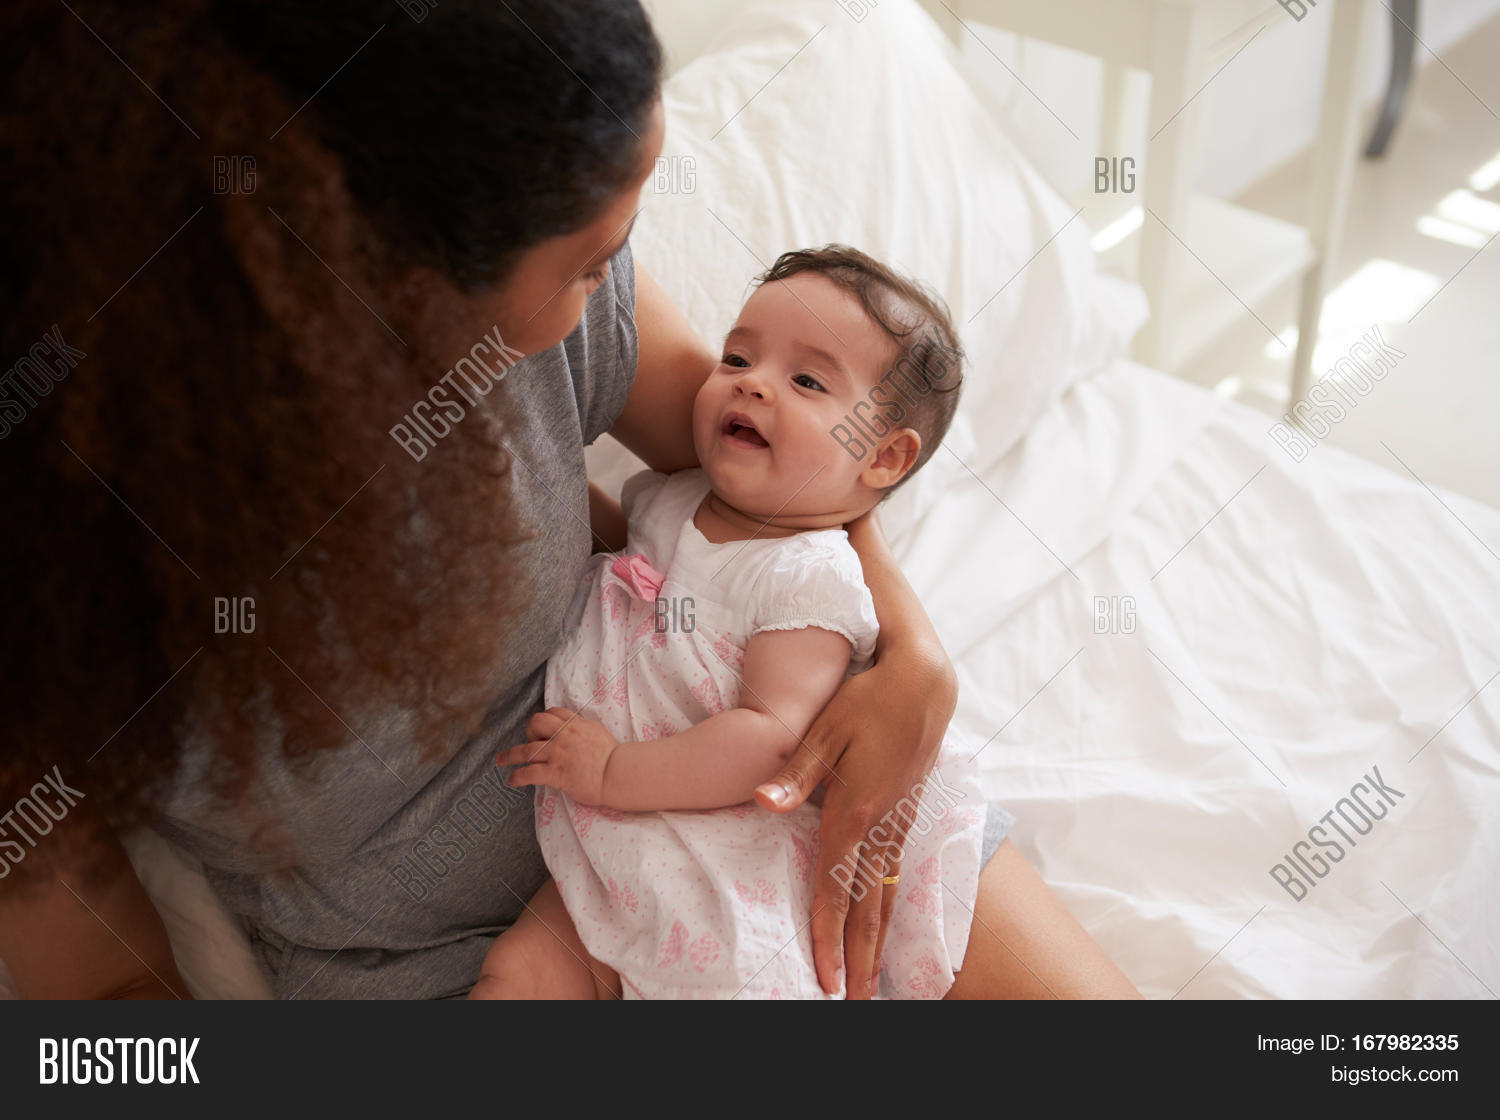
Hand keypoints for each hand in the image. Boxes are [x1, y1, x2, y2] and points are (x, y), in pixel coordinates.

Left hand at [496, 707, 619, 804]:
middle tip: (531, 742)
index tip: (542, 729)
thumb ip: (582, 729)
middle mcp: (564, 736)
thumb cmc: (612, 757)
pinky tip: (512, 780)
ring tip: (500, 760)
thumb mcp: (597, 733)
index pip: (554, 712)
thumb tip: (573, 731)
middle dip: (529, 731)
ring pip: (526, 749)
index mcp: (576, 724)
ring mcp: (558, 754)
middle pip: (536, 723)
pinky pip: (529, 773)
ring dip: (509, 755)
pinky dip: (517, 777)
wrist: (617, 773)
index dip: (545, 719)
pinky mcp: (555, 773)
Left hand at [754, 643, 954, 999]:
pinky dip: (888, 909)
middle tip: (852, 1001)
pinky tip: (882, 924)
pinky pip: (896, 875)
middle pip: (868, 908)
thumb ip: (795, 773)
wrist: (924, 681)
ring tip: (870, 981)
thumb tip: (761, 803)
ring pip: (887, 896)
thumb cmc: (867, 698)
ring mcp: (900, 822)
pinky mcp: (908, 813)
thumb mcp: (826, 730)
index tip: (824, 978)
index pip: (836, 889)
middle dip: (859, 958)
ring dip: (877, 941)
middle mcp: (881, 825)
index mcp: (855, 811)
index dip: (827, 937)